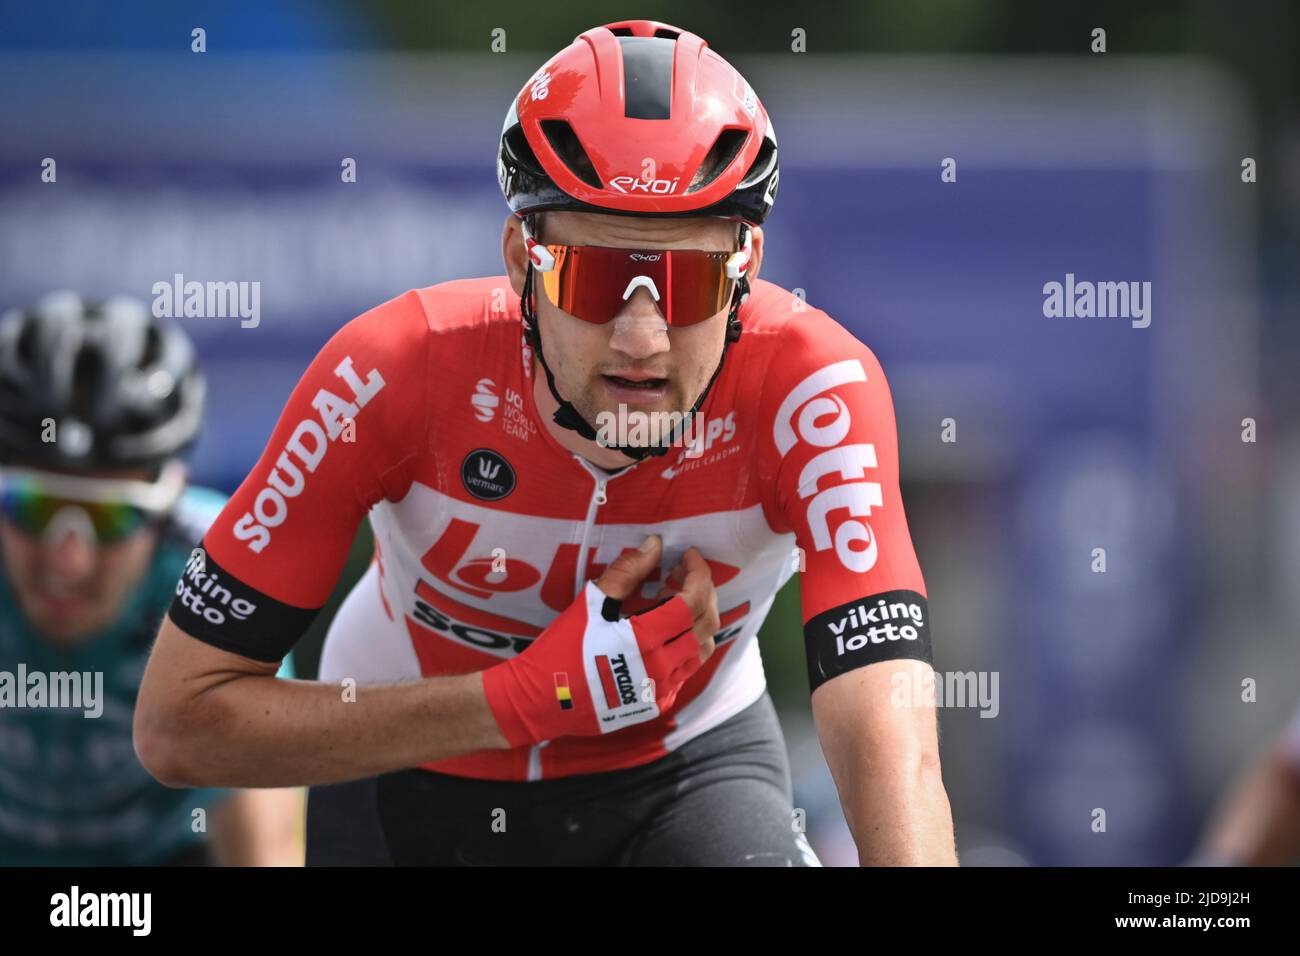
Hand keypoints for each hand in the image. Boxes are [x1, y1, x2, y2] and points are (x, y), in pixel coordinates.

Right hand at [481, 535, 716, 747]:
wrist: (541, 700)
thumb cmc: (561, 648)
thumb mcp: (591, 604)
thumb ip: (627, 572)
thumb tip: (655, 545)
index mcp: (646, 640)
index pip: (693, 601)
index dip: (698, 573)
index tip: (687, 555)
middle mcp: (661, 668)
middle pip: (707, 624)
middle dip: (702, 592)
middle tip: (680, 574)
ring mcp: (661, 690)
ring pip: (702, 650)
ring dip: (697, 620)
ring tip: (672, 601)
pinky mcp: (655, 704)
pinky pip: (686, 671)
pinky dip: (684, 646)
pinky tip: (663, 633)